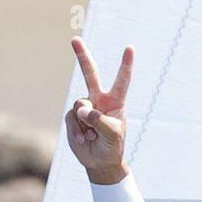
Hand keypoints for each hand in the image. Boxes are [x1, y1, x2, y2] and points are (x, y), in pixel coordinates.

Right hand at [65, 37, 133, 183]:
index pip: (122, 81)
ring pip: (80, 106)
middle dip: (82, 56)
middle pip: (90, 74)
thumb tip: (83, 109)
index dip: (125, 65)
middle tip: (75, 39)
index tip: (130, 48)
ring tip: (93, 135)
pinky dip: (77, 130)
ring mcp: (85, 107)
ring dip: (85, 123)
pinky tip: (84, 139)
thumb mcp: (112, 134)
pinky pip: (71, 118)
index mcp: (115, 102)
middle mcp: (99, 100)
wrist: (99, 162)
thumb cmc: (112, 147)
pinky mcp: (73, 116)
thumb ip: (100, 120)